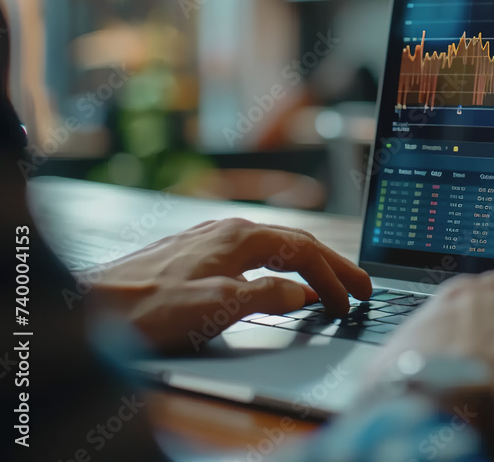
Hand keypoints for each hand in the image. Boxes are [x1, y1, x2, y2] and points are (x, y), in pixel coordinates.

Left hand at [79, 218, 371, 352]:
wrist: (87, 309)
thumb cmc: (146, 308)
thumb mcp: (217, 307)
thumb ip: (267, 297)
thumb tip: (301, 295)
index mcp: (240, 236)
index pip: (306, 250)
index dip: (336, 275)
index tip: (356, 298)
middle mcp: (227, 230)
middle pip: (295, 243)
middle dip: (331, 266)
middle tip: (359, 289)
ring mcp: (209, 241)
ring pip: (273, 248)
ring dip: (306, 267)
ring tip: (328, 287)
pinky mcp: (194, 256)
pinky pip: (252, 257)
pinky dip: (279, 270)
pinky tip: (277, 284)